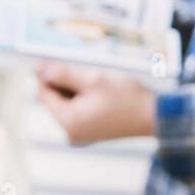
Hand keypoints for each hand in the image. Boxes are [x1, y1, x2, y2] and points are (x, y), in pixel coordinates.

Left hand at [36, 62, 154, 144]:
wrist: (153, 116)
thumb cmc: (127, 99)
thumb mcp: (93, 79)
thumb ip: (63, 74)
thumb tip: (40, 69)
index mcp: (69, 121)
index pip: (44, 95)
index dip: (44, 75)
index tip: (47, 59)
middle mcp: (71, 132)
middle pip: (54, 100)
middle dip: (60, 82)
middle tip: (74, 66)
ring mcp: (79, 134)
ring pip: (65, 104)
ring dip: (71, 88)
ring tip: (90, 78)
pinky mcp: (88, 132)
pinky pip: (76, 111)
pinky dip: (80, 97)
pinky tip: (94, 89)